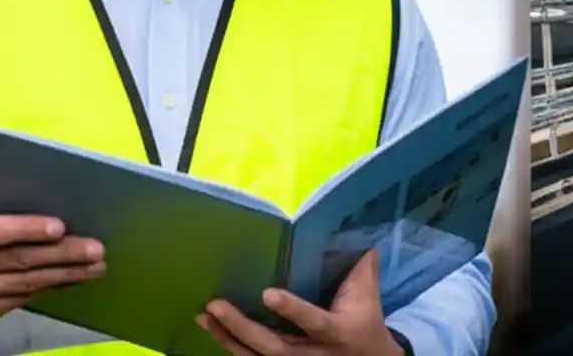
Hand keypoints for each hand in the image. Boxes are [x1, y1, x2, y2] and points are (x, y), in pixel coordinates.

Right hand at [0, 180, 105, 328]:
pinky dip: (53, 285)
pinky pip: (25, 297)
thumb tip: (33, 188)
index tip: (60, 227)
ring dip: (67, 273)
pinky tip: (75, 276)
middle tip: (96, 248)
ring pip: (26, 282)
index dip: (28, 229)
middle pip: (18, 259)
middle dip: (62, 254)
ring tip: (97, 264)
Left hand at [198, 248, 403, 355]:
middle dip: (242, 328)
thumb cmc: (365, 320)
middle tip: (215, 305)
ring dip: (227, 337)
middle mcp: (314, 354)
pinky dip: (230, 345)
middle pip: (273, 347)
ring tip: (204, 315)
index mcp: (338, 332)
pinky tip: (213, 328)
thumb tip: (358, 230)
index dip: (292, 310)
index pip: (314, 322)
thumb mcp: (368, 295)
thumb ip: (361, 265)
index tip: (268, 293)